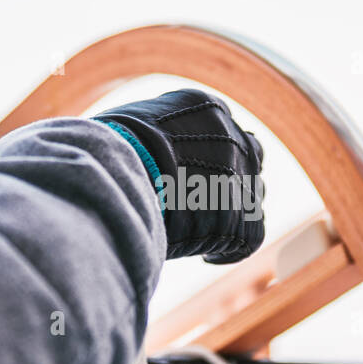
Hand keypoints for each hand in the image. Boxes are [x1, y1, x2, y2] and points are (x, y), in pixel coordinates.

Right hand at [93, 89, 264, 263]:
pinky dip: (228, 249)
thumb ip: (155, 132)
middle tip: (204, 199)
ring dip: (233, 211)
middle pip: (248, 156)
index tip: (191, 169)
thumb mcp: (133, 124)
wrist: (119, 180)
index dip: (209, 150)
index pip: (221, 126)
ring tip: (203, 228)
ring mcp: (243, 179)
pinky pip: (249, 238)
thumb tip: (143, 150)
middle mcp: (234, 138)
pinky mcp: (244, 221)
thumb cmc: (109, 153)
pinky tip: (206, 255)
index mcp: (206, 108)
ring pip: (253, 196)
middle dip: (231, 178)